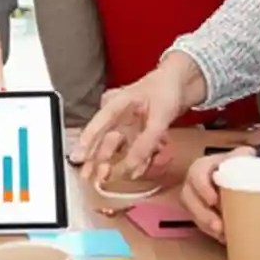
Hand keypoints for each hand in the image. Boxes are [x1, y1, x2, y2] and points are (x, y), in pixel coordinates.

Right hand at [74, 63, 191, 182]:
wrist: (182, 82)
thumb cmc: (167, 89)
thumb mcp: (159, 116)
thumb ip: (146, 142)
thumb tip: (131, 165)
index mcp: (117, 103)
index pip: (98, 123)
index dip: (86, 141)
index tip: (77, 157)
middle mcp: (118, 114)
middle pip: (103, 138)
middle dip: (95, 158)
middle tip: (88, 176)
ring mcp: (127, 123)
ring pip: (116, 146)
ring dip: (113, 162)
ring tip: (106, 177)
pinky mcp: (137, 130)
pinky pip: (132, 147)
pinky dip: (134, 159)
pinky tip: (135, 170)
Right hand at [180, 146, 256, 242]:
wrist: (241, 177)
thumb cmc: (239, 165)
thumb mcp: (241, 157)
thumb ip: (243, 156)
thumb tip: (249, 154)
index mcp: (203, 166)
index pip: (196, 174)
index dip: (202, 187)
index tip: (213, 201)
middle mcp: (194, 182)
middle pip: (188, 197)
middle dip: (202, 214)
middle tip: (219, 227)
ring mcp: (194, 198)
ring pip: (191, 213)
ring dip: (205, 225)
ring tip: (222, 235)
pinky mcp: (199, 212)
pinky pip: (198, 223)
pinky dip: (210, 232)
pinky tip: (223, 238)